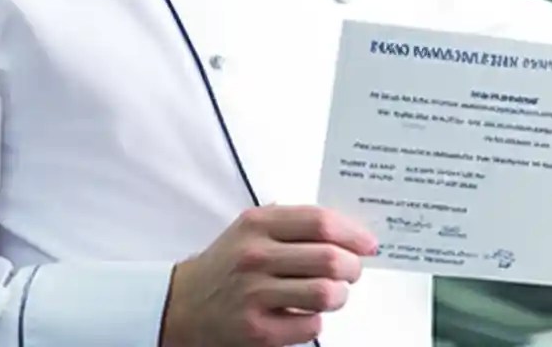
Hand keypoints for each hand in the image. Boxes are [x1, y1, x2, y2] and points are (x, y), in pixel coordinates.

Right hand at [161, 205, 378, 346]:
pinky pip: (311, 325)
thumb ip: (294, 222)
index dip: (353, 234)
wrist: (182, 304)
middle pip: (330, 259)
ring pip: (326, 293)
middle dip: (352, 267)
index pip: (321, 222)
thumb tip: (350, 230)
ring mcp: (254, 294)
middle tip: (352, 271)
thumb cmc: (228, 264)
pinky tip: (304, 313)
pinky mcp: (256, 330)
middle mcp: (255, 256)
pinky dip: (316, 321)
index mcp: (258, 224)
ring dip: (339, 295)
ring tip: (332, 293)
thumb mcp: (251, 227)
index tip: (368, 244)